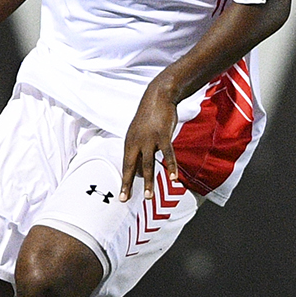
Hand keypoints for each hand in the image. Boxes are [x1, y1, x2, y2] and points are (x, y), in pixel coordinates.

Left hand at [120, 82, 183, 200]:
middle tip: (126, 199)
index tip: (122, 196)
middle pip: (131, 167)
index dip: (124, 181)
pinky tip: (173, 178)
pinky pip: (167, 155)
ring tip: (149, 196)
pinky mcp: (162, 136)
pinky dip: (170, 167)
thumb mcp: (138, 132)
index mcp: (130, 142)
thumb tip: (139, 168)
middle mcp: (136, 142)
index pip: (125, 165)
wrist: (158, 96)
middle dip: (128, 185)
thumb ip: (139, 149)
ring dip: (149, 182)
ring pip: (147, 165)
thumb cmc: (150, 116)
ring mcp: (149, 139)